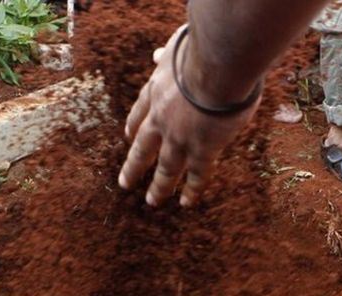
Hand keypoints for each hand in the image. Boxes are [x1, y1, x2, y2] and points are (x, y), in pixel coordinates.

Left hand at [119, 26, 259, 207]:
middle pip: (143, 147)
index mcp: (156, 92)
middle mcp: (161, 119)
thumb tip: (156, 55)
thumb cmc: (201, 50)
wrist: (216, 66)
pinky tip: (187, 203)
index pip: (140, 112)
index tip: (128, 135)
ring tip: (152, 201)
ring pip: (165, 168)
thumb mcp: (176, 47)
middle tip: (125, 183)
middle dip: (134, 166)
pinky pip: (197, 174)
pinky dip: (192, 190)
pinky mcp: (203, 150)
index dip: (134, 126)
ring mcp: (179, 138)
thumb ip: (167, 54)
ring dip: (159, 187)